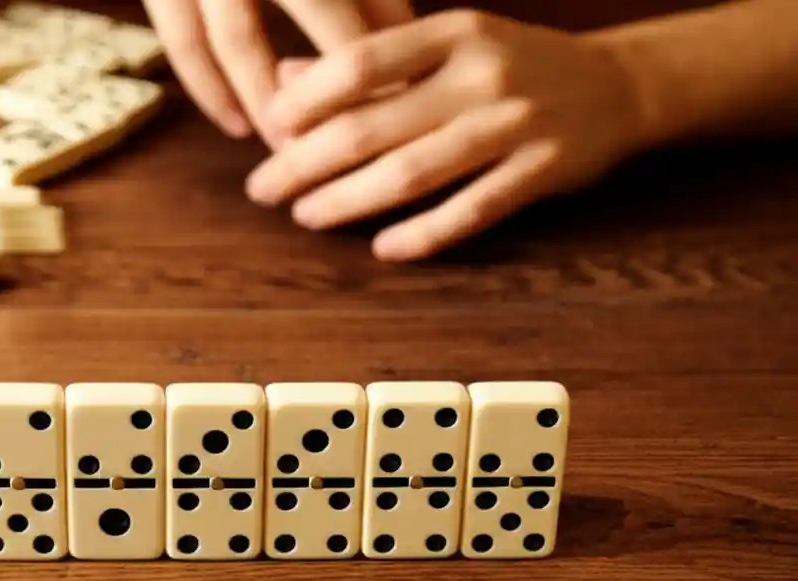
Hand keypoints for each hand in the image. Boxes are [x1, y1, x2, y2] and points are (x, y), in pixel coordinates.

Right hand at [142, 0, 413, 146]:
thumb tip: (405, 22)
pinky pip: (183, 45)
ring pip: (239, 44)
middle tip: (365, 133)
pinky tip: (238, 127)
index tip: (413, 81)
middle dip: (342, 81)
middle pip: (314, 9)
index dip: (388, 33)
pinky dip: (209, 90)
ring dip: (269, 101)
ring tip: (296, 146)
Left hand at [247, 10, 648, 260]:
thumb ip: (371, 64)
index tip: (267, 126)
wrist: (618, 86)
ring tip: (305, 216)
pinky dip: (424, 235)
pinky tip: (383, 249)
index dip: (306, 97)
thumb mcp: (446, 45)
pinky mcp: (542, 171)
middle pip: (372, 125)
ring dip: (349, 201)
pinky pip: (471, 210)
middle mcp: (482, 73)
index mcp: (453, 31)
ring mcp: (515, 123)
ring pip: (412, 173)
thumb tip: (285, 81)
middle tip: (262, 188)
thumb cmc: (510, 65)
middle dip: (306, 162)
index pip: (361, 62)